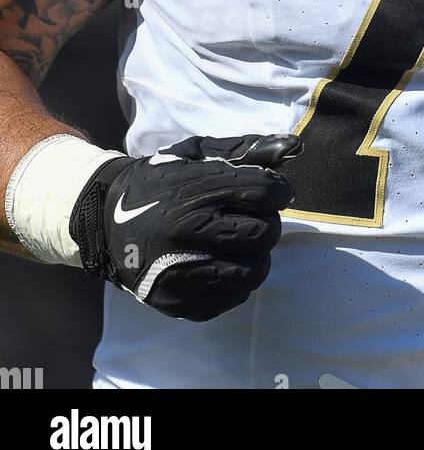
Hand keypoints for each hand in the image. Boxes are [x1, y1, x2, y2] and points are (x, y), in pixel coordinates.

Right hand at [68, 133, 300, 321]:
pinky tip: (220, 264)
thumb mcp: (196, 155)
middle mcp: (187, 234)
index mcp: (193, 192)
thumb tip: (294, 147)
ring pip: (254, 272)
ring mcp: (181, 272)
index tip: (272, 191)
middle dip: (268, 224)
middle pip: (264, 234)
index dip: (278, 190)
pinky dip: (235, 282)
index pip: (263, 192)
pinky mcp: (177, 302)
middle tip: (253, 218)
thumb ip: (246, 150)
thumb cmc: (159, 182)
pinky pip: (232, 298)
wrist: (105, 220)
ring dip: (255, 256)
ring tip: (239, 244)